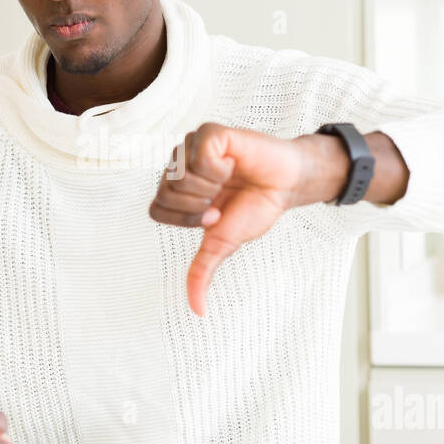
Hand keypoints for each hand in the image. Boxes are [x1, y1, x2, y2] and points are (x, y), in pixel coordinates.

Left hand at [148, 123, 328, 316]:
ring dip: (213, 185)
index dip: (186, 219)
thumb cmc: (255, 207)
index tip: (214, 216)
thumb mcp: (223, 243)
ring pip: (181, 174)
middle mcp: (178, 168)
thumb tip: (197, 310)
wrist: (286, 185)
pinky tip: (233, 162)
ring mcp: (192, 148)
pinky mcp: (210, 133)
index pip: (156, 209)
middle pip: (166, 192)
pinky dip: (220, 166)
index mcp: (176, 192)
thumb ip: (203, 271)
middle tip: (223, 198)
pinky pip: (200, 153)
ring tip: (230, 177)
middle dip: (200, 204)